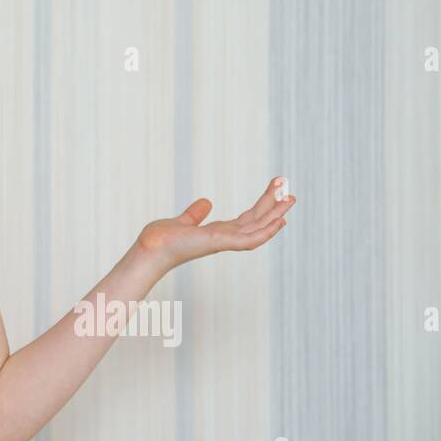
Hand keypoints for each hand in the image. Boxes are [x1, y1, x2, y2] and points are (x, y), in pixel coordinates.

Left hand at [135, 176, 295, 274]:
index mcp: (217, 233)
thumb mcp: (182, 221)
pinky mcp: (220, 243)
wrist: (149, 249)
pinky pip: (249, 240)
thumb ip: (195, 214)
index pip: (246, 219)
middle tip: (291, 191)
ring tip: (290, 199)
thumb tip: (206, 202)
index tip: (275, 193)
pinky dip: (265, 232)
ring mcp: (224, 242)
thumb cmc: (161, 240)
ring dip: (275, 215)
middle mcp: (224, 238)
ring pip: (258, 228)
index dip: (263, 207)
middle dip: (274, 207)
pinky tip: (279, 222)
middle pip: (257, 221)